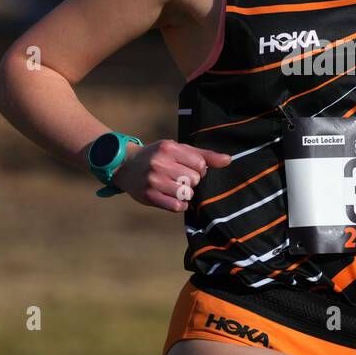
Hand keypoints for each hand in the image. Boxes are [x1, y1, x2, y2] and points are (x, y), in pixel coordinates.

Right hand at [114, 139, 232, 212]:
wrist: (126, 166)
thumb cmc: (158, 156)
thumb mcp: (178, 150)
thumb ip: (204, 155)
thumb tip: (229, 160)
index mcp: (169, 148)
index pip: (200, 164)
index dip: (200, 170)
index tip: (190, 169)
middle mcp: (160, 163)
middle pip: (194, 180)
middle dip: (191, 181)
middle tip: (180, 178)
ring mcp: (153, 180)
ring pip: (186, 194)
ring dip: (185, 194)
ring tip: (175, 187)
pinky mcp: (149, 196)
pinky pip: (176, 206)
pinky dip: (179, 204)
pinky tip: (173, 197)